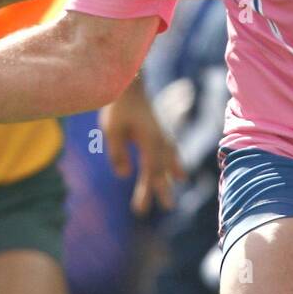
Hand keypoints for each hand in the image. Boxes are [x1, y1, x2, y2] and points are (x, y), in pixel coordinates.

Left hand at [100, 84, 185, 214]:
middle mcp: (159, 139)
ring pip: (169, 158)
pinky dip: (174, 159)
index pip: (150, 173)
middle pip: (162, 169)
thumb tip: (123, 175)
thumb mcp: (112, 131)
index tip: (140, 210)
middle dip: (162, 189)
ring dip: (172, 173)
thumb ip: (117, 153)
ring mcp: (160, 133)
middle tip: (167, 207)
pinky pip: (169, 148)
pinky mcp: (157, 128)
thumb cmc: (118, 107)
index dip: (146, 192)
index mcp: (150, 142)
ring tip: (180, 181)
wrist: (127, 83)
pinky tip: (176, 165)